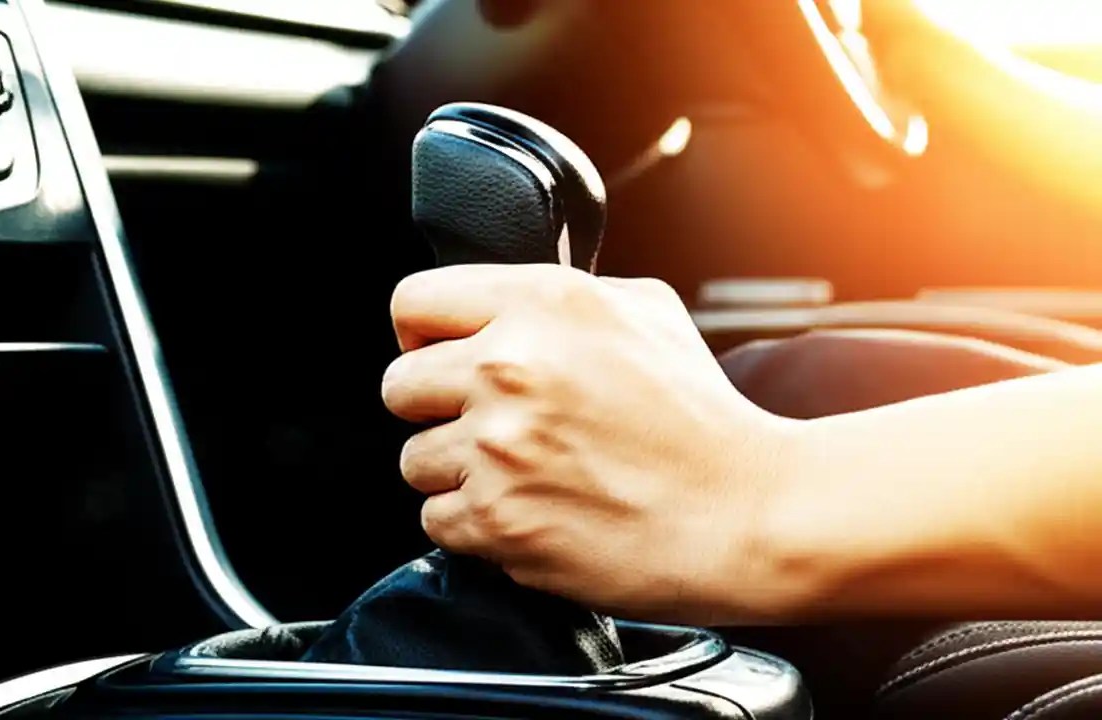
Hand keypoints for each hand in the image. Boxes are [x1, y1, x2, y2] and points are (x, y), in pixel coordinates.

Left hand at [381, 264, 806, 622]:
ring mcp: (498, 448)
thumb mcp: (646, 312)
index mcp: (542, 304)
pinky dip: (475, 525)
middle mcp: (509, 368)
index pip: (412, 303)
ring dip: (457, 472)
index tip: (441, 358)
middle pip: (398, 387)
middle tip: (488, 425)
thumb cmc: (704, 419)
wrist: (747, 515)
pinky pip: (436, 521)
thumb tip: (501, 301)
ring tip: (524, 475)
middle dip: (436, 408)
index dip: (422, 335)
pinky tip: (531, 512)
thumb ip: (561, 296)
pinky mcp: (497, 520)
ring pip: (414, 461)